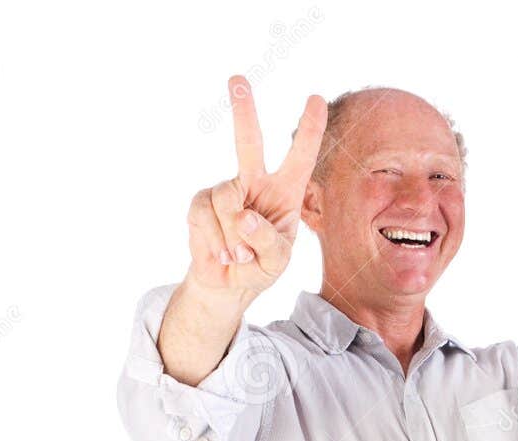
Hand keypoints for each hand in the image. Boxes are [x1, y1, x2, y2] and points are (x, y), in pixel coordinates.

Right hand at [185, 75, 326, 302]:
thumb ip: (267, 241)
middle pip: (249, 142)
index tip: (316, 99)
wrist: (227, 284)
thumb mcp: (276, 262)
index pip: (299, 157)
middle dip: (243, 110)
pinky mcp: (201, 204)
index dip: (309, 129)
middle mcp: (255, 182)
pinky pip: (207, 217)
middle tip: (236, 78)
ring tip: (240, 256)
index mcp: (285, 191)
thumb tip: (244, 215)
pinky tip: (223, 255)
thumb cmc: (260, 267)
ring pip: (227, 201)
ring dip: (234, 237)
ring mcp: (226, 190)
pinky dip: (217, 242)